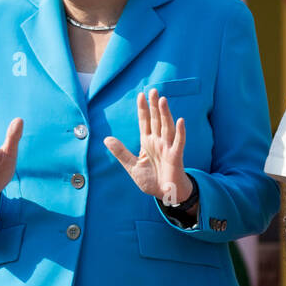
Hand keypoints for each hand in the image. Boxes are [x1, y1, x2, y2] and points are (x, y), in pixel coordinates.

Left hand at [104, 88, 192, 204]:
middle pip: (156, 120)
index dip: (143, 109)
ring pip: (167, 127)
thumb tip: (106, 139)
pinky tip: (180, 121)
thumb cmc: (151, 180)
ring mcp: (168, 148)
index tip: (141, 95)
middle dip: (154, 106)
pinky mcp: (176, 157)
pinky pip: (179, 142)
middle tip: (153, 90)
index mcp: (147, 142)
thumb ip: (121, 152)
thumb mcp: (132, 167)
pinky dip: (180, 132)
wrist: (165, 195)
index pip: (145, 122)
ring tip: (163, 100)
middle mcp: (158, 142)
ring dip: (165, 114)